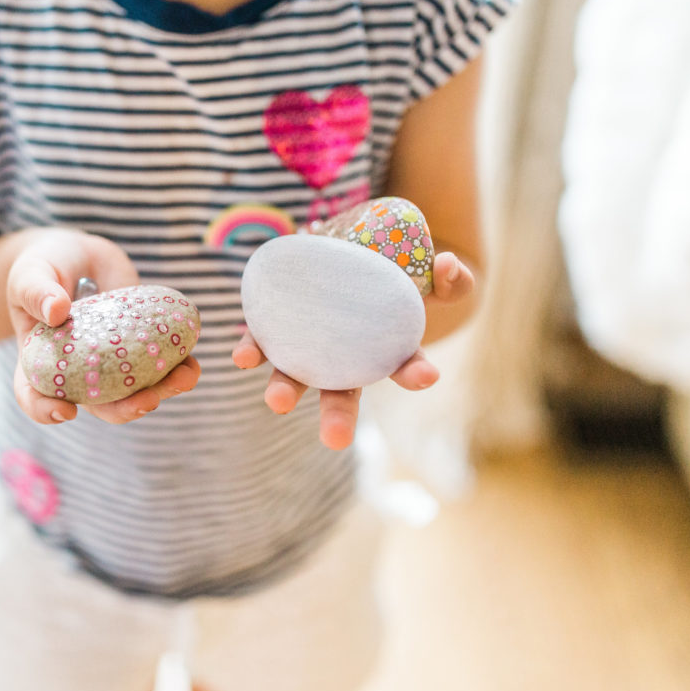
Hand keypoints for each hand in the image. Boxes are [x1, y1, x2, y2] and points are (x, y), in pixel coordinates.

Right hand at [7, 228, 200, 424]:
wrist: (81, 256)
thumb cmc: (46, 267)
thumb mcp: (31, 273)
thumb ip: (37, 291)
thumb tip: (57, 312)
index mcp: (42, 363)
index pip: (35, 397)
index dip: (47, 411)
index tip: (68, 412)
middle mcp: (79, 372)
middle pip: (98, 404)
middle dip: (125, 409)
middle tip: (148, 401)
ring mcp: (112, 363)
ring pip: (134, 391)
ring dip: (162, 391)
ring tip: (184, 378)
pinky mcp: (139, 348)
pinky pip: (158, 366)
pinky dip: (177, 367)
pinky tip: (191, 361)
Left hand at [232, 250, 473, 450]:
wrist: (340, 251)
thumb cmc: (386, 272)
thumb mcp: (421, 271)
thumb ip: (447, 275)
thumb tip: (447, 264)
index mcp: (382, 350)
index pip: (402, 365)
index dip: (413, 372)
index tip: (427, 377)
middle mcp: (341, 358)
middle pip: (341, 391)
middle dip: (337, 416)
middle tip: (335, 439)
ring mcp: (304, 345)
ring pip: (294, 374)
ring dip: (284, 388)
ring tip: (278, 402)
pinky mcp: (273, 324)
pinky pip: (259, 341)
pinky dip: (250, 351)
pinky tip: (242, 359)